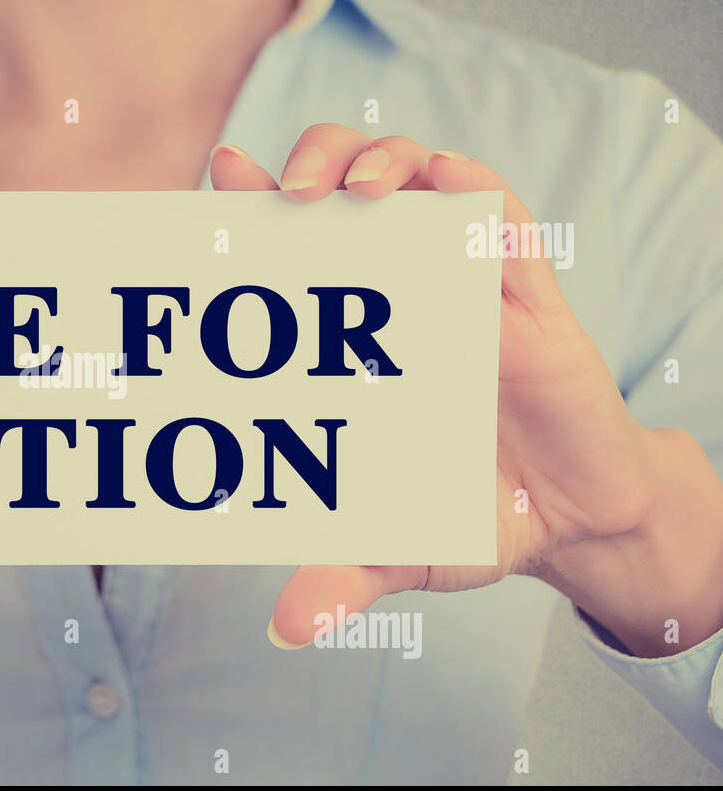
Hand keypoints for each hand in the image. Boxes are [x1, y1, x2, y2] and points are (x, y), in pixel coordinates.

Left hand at [211, 125, 722, 657]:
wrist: (571, 521)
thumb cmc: (469, 517)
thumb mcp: (399, 551)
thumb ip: (345, 577)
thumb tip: (288, 630)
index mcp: (357, 338)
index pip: (295, 247)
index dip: (253, 204)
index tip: (219, 180)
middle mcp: (404, 295)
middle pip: (349, 186)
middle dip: (314, 162)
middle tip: (287, 193)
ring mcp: (465, 287)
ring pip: (425, 178)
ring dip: (388, 160)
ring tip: (361, 190)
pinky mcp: (532, 295)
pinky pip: (505, 219)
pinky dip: (475, 196)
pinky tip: (453, 196)